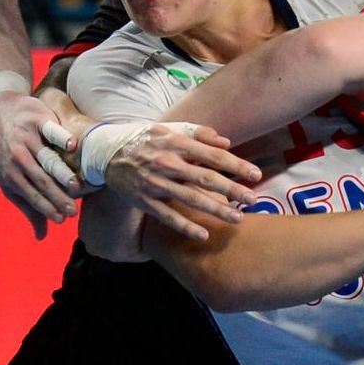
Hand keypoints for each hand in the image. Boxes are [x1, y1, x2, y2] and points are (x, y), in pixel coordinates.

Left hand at [0, 89, 81, 236]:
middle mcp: (18, 158)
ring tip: (75, 186)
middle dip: (56, 197)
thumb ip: (29, 207)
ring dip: (61, 173)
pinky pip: (51, 131)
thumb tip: (41, 237)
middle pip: (40, 180)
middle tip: (73, 211)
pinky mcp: (37, 119)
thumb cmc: (7, 154)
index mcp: (11, 176)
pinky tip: (73, 146)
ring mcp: (27, 138)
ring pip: (47, 159)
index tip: (61, 220)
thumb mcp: (11, 181)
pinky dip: (61, 138)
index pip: (31, 195)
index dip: (45, 208)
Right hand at [99, 122, 263, 241]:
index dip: (236, 165)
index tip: (256, 175)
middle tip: (253, 199)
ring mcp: (155, 183)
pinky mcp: (144, 200)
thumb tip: (226, 142)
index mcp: (176, 143)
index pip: (212, 155)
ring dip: (216, 209)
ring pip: (190, 199)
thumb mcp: (170, 129)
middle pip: (205, 178)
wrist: (107, 153)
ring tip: (238, 218)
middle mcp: (167, 163)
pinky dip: (185, 227)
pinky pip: (168, 216)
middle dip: (232, 190)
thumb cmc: (146, 139)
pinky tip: (204, 235)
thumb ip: (199, 133)